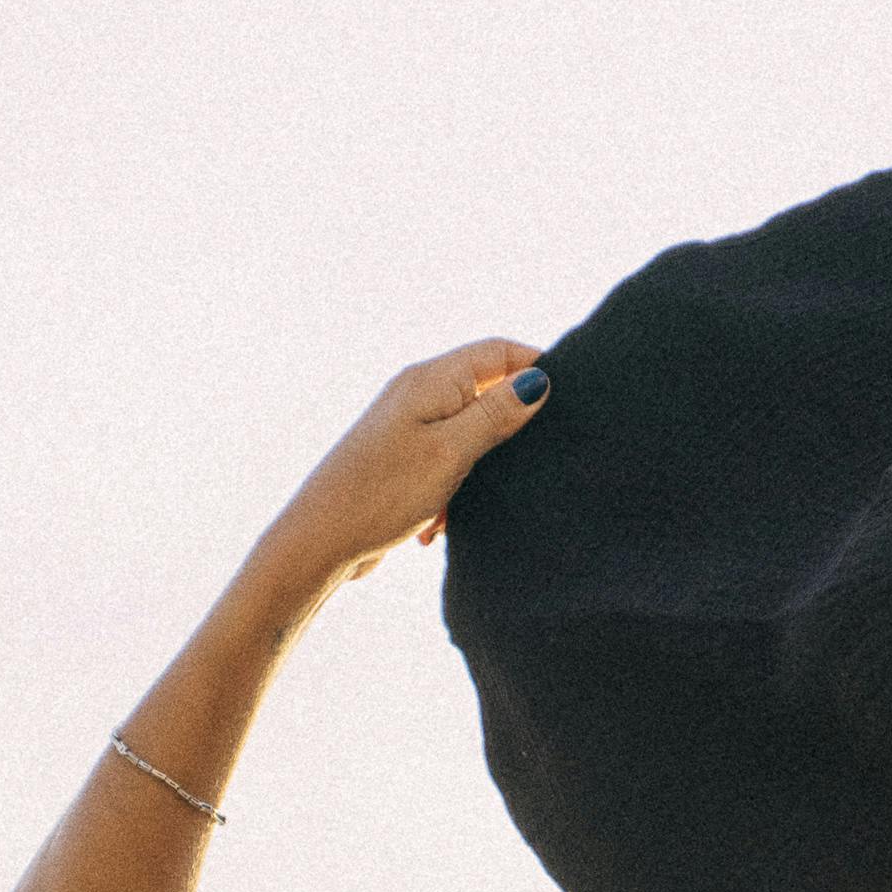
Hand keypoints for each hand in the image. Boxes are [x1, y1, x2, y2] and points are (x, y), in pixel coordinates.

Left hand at [260, 339, 550, 588]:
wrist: (321, 540)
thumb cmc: (382, 493)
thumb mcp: (451, 452)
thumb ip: (495, 414)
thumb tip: (537, 382)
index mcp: (430, 381)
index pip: (498, 351)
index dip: (537, 366)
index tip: (571, 398)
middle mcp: (418, 395)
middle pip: (486, 390)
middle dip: (512, 424)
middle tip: (538, 457)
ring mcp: (409, 427)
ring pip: (470, 434)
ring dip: (481, 470)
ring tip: (468, 503)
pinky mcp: (403, 460)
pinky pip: (448, 464)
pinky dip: (454, 492)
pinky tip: (438, 524)